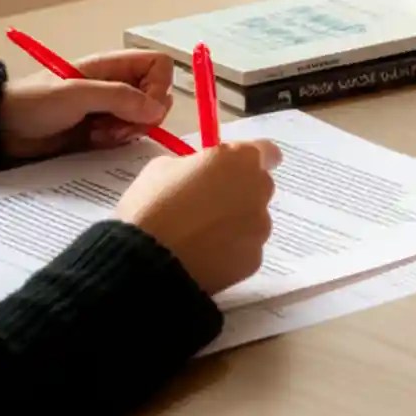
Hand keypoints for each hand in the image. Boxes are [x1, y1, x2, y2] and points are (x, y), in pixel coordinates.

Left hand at [0, 50, 174, 158]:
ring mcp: (110, 108)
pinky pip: (127, 136)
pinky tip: (94, 141)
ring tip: (101, 134)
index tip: (143, 108)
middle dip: (144, 116)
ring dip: (128, 131)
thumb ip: (119, 97)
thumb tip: (157, 109)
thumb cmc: (34, 102)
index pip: (159, 65)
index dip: (159, 86)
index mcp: (112, 66)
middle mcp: (116, 84)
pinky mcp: (103, 129)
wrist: (1, 128)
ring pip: (144, 119)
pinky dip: (116, 141)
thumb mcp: (77, 94)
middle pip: (157, 96)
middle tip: (117, 126)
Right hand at [115, 141, 281, 293]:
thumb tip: (201, 174)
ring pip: (252, 221)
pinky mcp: (254, 260)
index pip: (267, 152)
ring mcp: (260, 228)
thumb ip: (195, 165)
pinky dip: (230, 252)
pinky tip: (203, 257)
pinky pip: (244, 250)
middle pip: (258, 188)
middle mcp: (259, 191)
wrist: (149, 263)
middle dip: (238, 193)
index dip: (251, 159)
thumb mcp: (163, 168)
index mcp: (239, 160)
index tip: (235, 168)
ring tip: (199, 237)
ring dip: (234, 224)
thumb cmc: (152, 205)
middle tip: (206, 205)